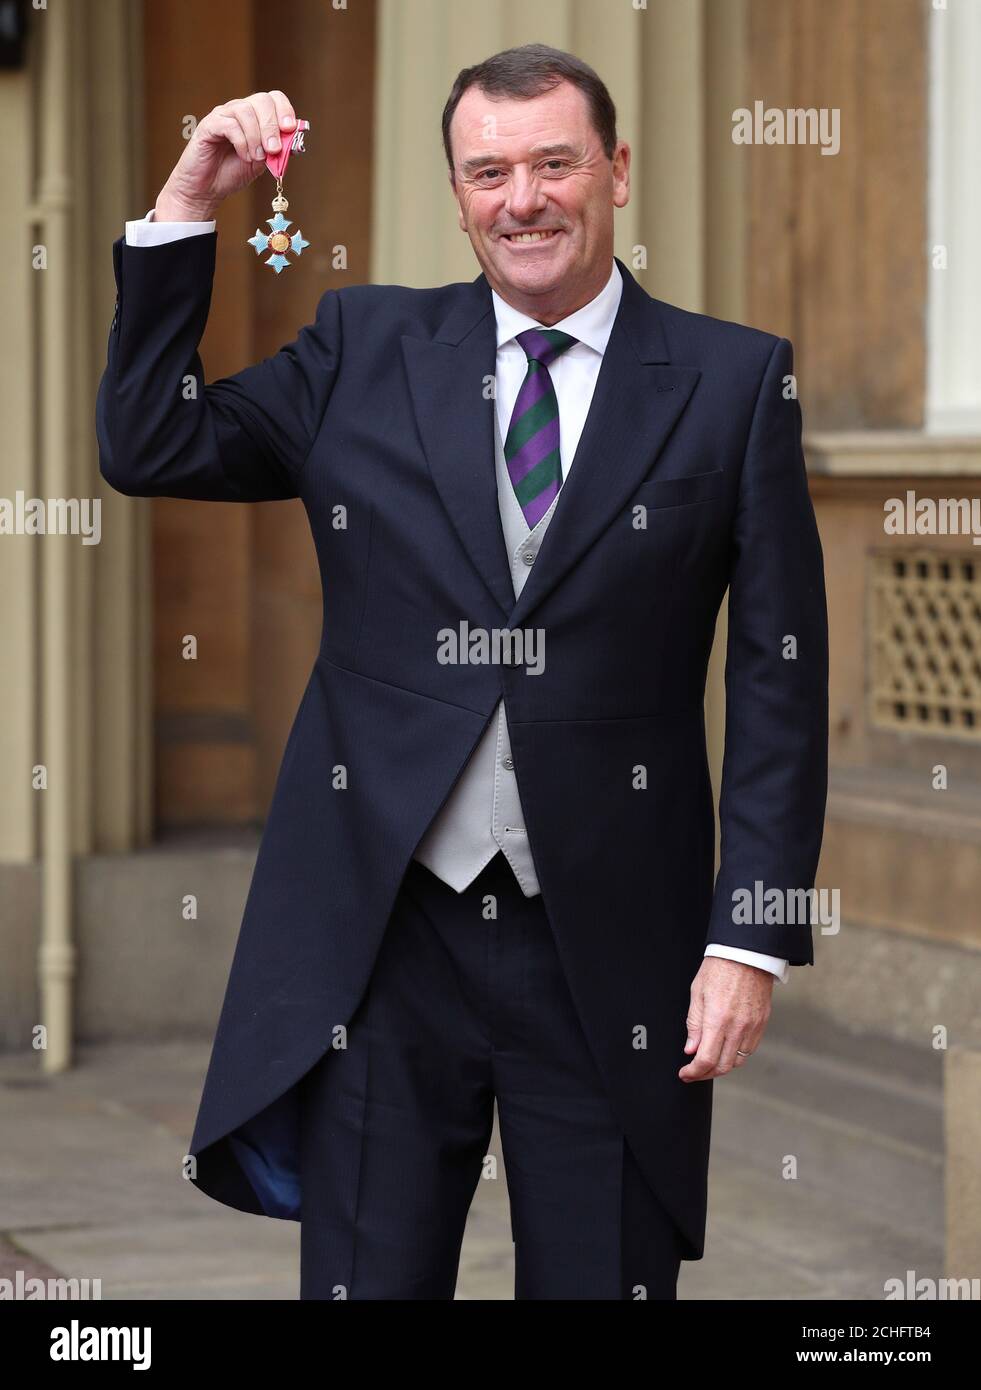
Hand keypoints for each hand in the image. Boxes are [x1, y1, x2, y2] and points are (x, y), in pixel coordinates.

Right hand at [154, 90, 297, 221]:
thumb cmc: (232, 173)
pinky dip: (241, 142)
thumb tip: (294, 139)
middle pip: (261, 100)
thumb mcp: (263, 162)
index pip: (273, 98)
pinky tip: (243, 156)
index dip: (285, 110)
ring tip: (256, 157)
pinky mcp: (208, 126)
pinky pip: (229, 125)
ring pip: (245, 111)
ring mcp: (222, 116)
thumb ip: (277, 150)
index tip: (290, 128)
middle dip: (272, 126)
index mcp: (255, 117)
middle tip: (274, 149)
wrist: (207, 189)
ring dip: (256, 136)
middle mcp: (238, 111)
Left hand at [678, 956, 772, 1080]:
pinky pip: (749, 1049)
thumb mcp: (697, 993)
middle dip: (705, 1074)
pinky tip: (726, 1049)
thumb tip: (691, 1049)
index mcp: (717, 1019)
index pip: (705, 1060)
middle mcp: (737, 1027)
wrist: (746, 953)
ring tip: (709, 1062)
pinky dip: (736, 1055)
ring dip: (721, 1066)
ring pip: (737, 1061)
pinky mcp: (762, 1023)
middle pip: (723, 1066)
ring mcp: (752, 1027)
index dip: (693, 1072)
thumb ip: (694, 1024)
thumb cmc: (719, 968)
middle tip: (694, 1072)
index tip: (685, 1074)